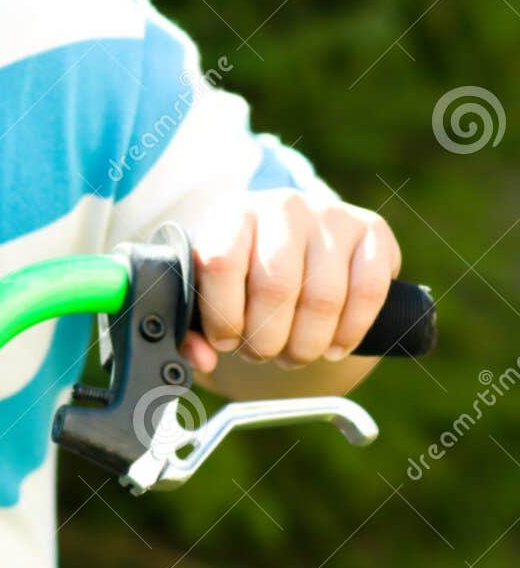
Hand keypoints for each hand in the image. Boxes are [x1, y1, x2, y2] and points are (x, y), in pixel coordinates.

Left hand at [184, 190, 400, 374]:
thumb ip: (194, 329)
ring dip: (306, 343)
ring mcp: (331, 216)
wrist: (298, 244)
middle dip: (266, 339)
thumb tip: (203, 361)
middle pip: (276, 286)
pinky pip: (368, 292)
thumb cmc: (246, 274)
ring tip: (293, 355)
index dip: (222, 315)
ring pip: (323, 297)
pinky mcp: (373, 231)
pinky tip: (333, 347)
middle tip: (262, 355)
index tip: (225, 341)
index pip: (220, 263)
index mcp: (233, 214)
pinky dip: (350, 332)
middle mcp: (283, 206)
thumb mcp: (211, 290)